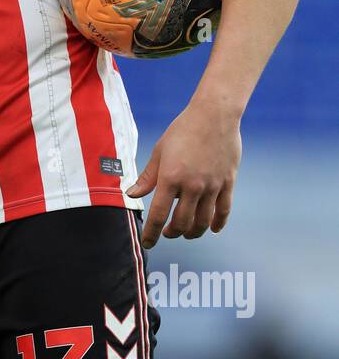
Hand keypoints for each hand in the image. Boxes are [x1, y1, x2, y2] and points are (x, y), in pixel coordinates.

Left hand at [126, 98, 241, 249]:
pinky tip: (211, 229)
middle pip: (182, 223)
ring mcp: (212, 186)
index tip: (148, 243)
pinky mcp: (228, 182)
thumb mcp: (160, 151)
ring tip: (186, 232)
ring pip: (203, 221)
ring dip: (193, 232)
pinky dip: (217, 223)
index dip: (152, 234)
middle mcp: (192, 186)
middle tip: (168, 233)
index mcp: (170, 178)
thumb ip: (147, 177)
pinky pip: (223, 211)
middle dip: (172, 233)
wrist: (214, 115)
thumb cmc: (183, 130)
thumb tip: (132, 195)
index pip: (159, 215)